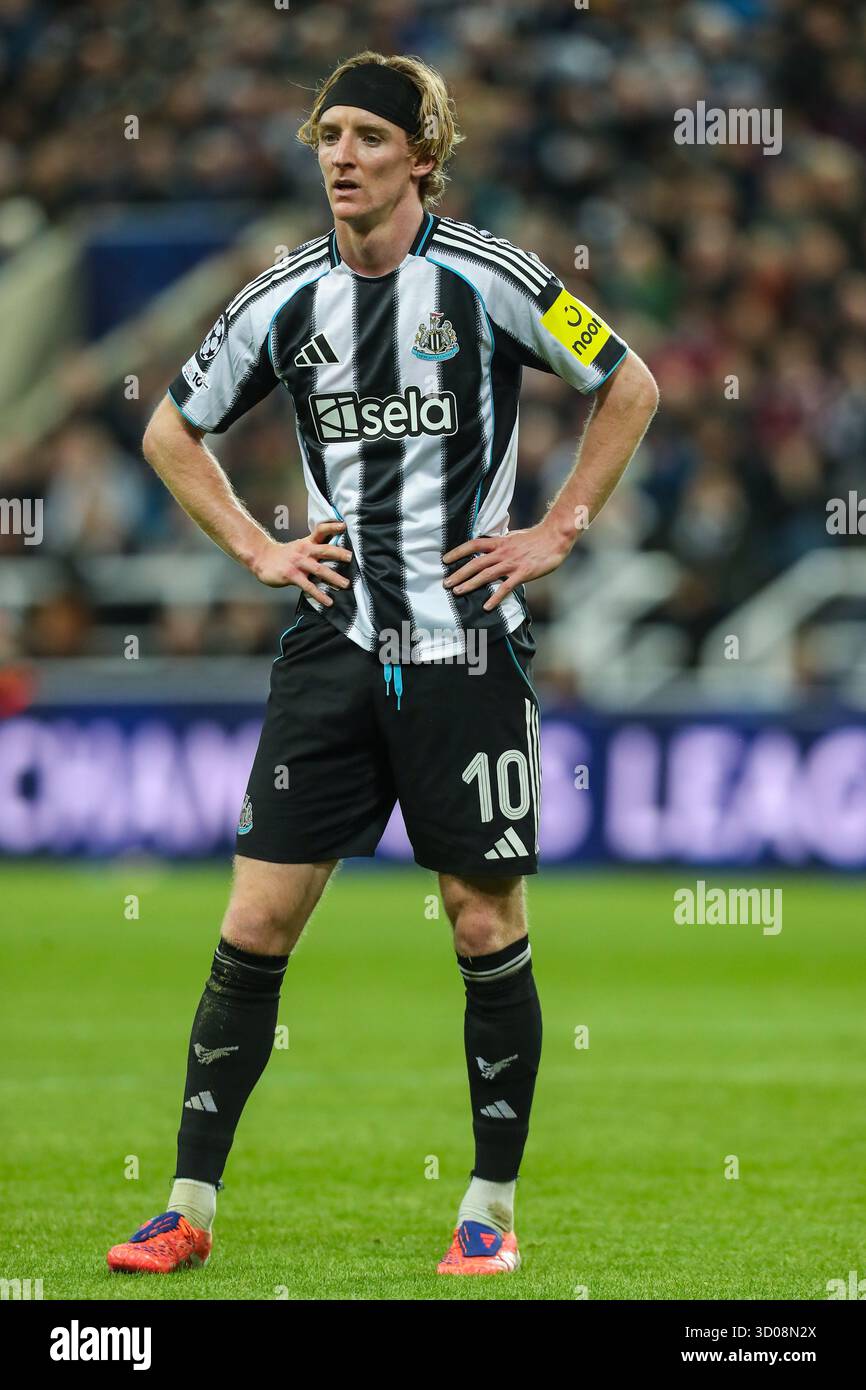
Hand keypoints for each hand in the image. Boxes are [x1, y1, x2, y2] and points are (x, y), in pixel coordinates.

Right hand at [251, 520, 352, 604]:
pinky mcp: (292, 575)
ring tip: (346, 584)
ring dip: (334, 577)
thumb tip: (336, 552)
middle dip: (339, 553)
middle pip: (324, 550)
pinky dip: (319, 594)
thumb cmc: (285, 555)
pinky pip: (308, 586)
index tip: (343, 525)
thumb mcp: (300, 546)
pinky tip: (328, 601)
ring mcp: (298, 563)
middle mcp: (304, 551)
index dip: (332, 527)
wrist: (261, 559)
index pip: (320, 530)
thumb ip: (315, 548)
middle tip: (352, 558)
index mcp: (307, 543)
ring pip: (319, 569)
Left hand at [442, 520, 574, 610]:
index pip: (473, 545)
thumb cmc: (535, 538)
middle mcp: (502, 552)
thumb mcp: (513, 538)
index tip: (445, 559)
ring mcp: (512, 563)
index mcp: (499, 543)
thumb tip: (489, 548)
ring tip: (458, 592)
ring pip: (486, 574)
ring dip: (470, 584)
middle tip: (446, 583)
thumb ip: (500, 544)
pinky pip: (506, 587)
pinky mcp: (523, 573)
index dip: (458, 552)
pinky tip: (486, 606)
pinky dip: (495, 597)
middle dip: (459, 573)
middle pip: (475, 563)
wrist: (555, 537)